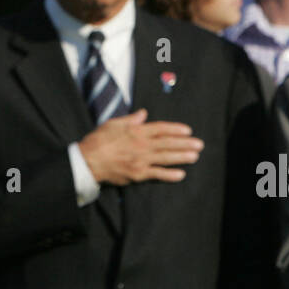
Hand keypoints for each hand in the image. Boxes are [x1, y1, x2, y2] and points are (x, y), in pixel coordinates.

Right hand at [78, 108, 202, 185]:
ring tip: (195, 156)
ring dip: (182, 157)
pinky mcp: (138, 174)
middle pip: (168, 143)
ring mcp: (141, 160)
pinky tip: (181, 174)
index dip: (176, 129)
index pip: (161, 128)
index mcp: (137, 131)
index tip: (188, 130)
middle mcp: (142, 145)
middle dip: (185, 143)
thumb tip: (143, 113)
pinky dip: (170, 174)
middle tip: (199, 144)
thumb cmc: (98, 140)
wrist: (88, 160)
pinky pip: (157, 174)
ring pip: (166, 157)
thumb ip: (130, 119)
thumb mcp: (113, 123)